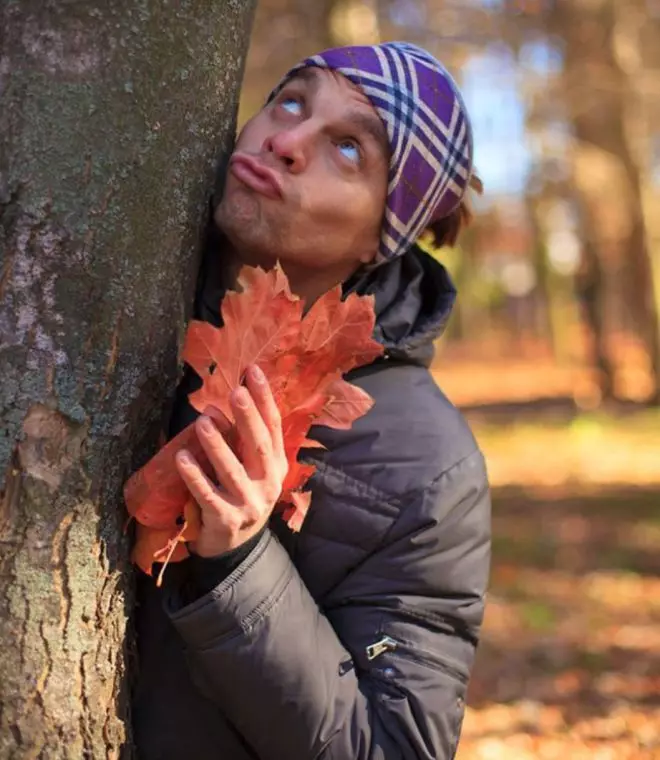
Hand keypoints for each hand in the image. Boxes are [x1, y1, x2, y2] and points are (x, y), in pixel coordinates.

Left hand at [175, 364, 287, 556]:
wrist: (236, 548)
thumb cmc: (241, 496)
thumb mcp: (254, 469)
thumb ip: (246, 439)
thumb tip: (229, 400)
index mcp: (277, 465)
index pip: (274, 427)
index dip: (265, 399)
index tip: (253, 372)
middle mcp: (268, 484)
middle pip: (260, 446)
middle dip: (248, 418)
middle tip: (236, 393)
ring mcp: (249, 504)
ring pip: (232, 471)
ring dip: (218, 445)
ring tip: (204, 420)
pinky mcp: (226, 520)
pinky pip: (207, 495)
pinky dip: (195, 476)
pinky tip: (181, 458)